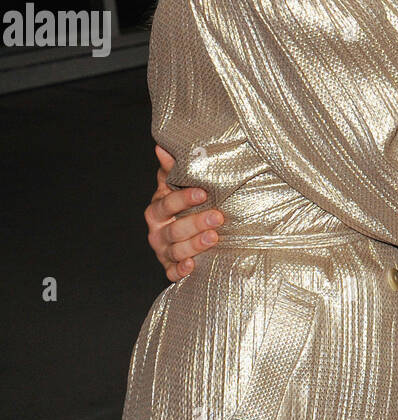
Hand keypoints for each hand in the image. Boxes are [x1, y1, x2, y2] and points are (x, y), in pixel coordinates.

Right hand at [146, 144, 224, 281]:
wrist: (180, 234)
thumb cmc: (181, 207)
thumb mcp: (175, 187)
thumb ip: (172, 169)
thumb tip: (162, 146)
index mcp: (157, 210)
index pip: (167, 204)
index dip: (184, 199)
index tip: (203, 193)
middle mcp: (157, 232)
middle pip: (174, 229)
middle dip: (196, 223)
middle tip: (218, 216)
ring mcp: (163, 251)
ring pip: (176, 250)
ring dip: (195, 245)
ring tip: (215, 238)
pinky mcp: (170, 267)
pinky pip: (172, 273)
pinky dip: (180, 271)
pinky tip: (192, 266)